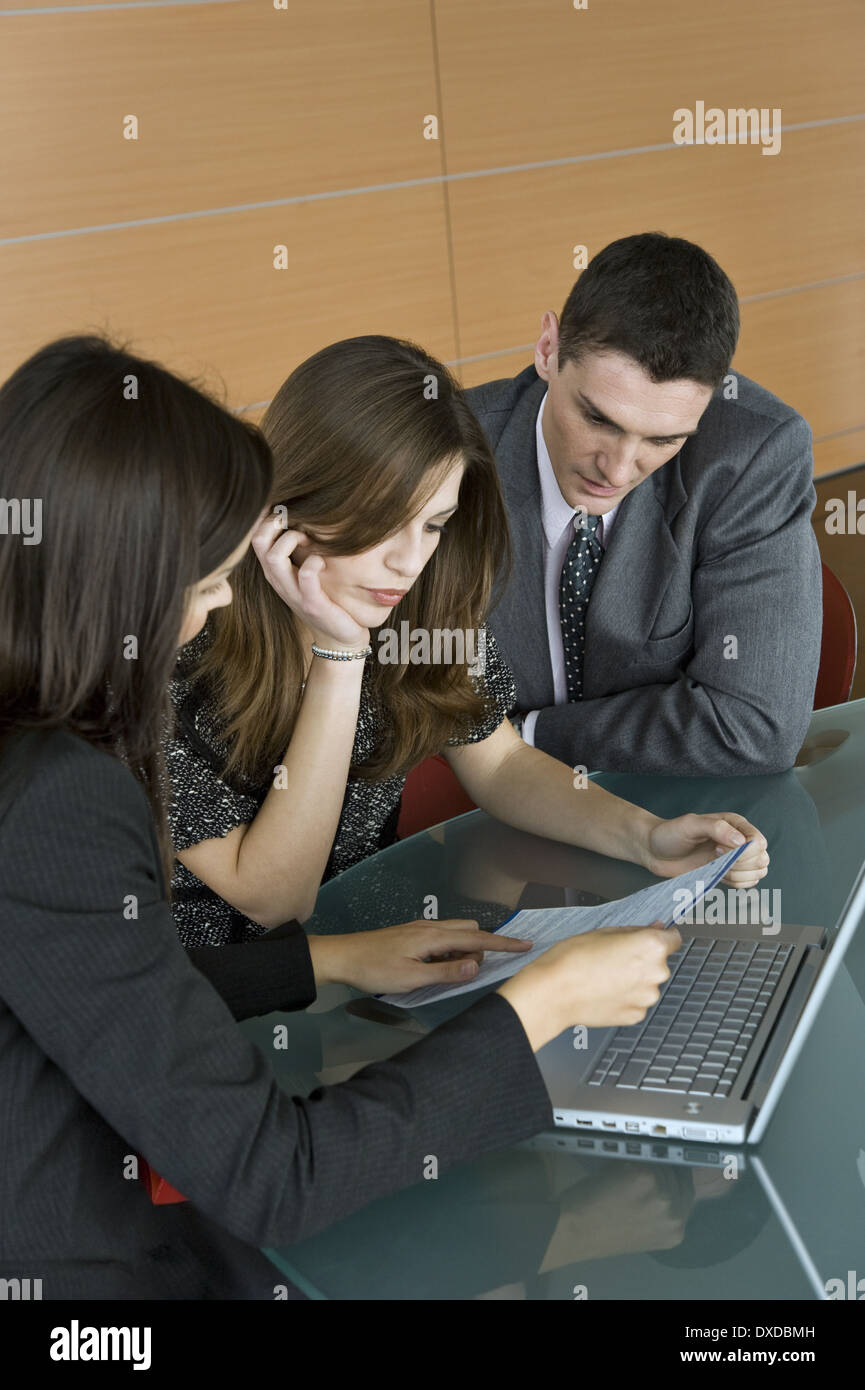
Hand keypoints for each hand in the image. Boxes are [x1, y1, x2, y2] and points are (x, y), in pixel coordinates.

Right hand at [251, 510, 369, 650]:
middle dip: (275, 521)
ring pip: (274, 556)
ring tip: (309, 539)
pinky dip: (315, 562)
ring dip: (293, 538)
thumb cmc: (325, 598)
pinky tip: (323, 561)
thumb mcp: (305, 571)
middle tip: (297, 520)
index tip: (286, 507)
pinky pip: (306, 575)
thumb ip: (300, 550)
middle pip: (258, 540)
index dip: (265, 515)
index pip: (255, 535)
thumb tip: (303, 515)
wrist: (340, 637)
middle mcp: (277, 580)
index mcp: (274, 570)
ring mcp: (292, 592)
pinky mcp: (311, 603)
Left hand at [309, 919, 532, 994]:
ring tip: (460, 970)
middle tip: (486, 966)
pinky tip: (440, 965)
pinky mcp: (411, 934)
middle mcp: (430, 928)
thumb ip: (446, 973)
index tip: (526, 945)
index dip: (504, 944)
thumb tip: (477, 967)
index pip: (478, 940)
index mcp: (434, 937)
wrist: (341, 956)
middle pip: (471, 931)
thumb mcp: (412, 978)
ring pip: (456, 933)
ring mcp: (420, 929)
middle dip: (486, 946)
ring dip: (466, 949)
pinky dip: (452, 949)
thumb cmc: (373, 969)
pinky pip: (442, 937)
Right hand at [498, 923, 680, 1050]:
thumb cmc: (573, 958)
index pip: (673, 939)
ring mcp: (647, 997)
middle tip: (615, 957)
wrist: (554, 992)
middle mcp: (655, 973)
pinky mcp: (636, 1015)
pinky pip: (637, 1001)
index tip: (651, 938)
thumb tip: (655, 930)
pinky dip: (626, 997)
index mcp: (651, 947)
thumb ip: (635, 931)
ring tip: (606, 975)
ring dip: (634, 979)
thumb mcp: (604, 931)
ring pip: (647, 983)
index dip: (660, 937)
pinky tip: (605, 991)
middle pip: (659, 962)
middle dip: (642, 959)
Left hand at [642, 813, 768, 886]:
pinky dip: (736, 884)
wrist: (654, 850)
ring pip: (758, 872)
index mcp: (734, 824)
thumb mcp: (690, 825)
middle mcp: (739, 839)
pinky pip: (747, 883)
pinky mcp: (728, 872)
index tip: (718, 848)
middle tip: (715, 857)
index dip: (743, 851)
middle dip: (740, 864)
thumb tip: (740, 840)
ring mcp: (735, 857)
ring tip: (715, 866)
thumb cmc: (670, 833)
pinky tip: (718, 875)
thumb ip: (716, 828)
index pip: (758, 841)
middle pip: (761, 858)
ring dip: (739, 875)